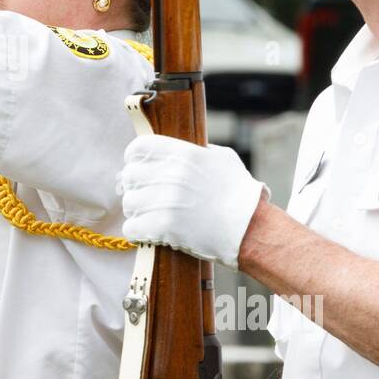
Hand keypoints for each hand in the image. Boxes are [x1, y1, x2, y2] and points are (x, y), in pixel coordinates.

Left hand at [118, 135, 268, 269]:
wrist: (250, 228)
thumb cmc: (239, 194)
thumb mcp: (223, 159)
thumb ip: (199, 151)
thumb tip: (180, 150)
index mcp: (184, 154)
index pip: (140, 147)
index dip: (134, 157)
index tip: (139, 167)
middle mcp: (171, 174)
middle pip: (130, 175)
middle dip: (135, 186)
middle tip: (145, 196)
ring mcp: (165, 201)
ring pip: (129, 202)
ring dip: (136, 210)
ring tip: (148, 215)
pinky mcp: (163, 227)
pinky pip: (131, 227)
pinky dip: (136, 231)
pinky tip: (146, 232)